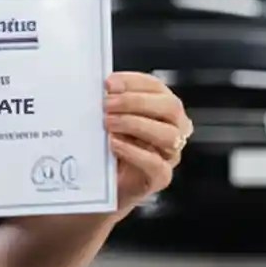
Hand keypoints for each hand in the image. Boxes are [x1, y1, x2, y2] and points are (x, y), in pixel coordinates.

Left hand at [103, 72, 192, 212]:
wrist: (102, 184)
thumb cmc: (107, 144)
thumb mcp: (108, 118)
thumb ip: (106, 102)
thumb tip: (91, 86)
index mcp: (161, 107)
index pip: (156, 87)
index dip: (133, 82)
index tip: (108, 83)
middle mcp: (173, 128)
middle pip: (170, 107)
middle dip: (135, 102)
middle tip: (107, 104)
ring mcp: (170, 154)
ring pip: (168, 135)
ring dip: (135, 124)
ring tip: (108, 123)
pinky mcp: (161, 177)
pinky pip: (156, 164)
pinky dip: (134, 152)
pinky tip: (113, 144)